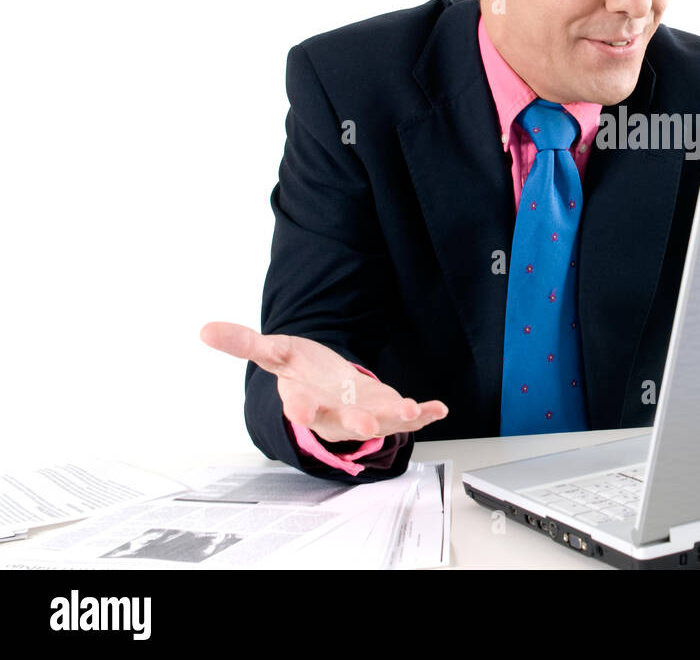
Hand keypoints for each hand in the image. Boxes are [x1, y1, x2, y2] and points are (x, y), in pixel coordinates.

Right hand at [200, 322, 447, 441]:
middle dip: (357, 423)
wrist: (327, 386)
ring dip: (397, 419)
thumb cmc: (302, 372)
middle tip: (368, 425)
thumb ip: (244, 343)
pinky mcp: (388, 409)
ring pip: (380, 422)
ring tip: (411, 411)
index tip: (300, 407)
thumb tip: (204, 329)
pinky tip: (439, 408)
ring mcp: (364, 414)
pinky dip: (424, 414)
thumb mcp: (275, 352)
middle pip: (344, 422)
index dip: (301, 407)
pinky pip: (409, 416)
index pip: (300, 407)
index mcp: (305, 401)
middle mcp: (335, 414)